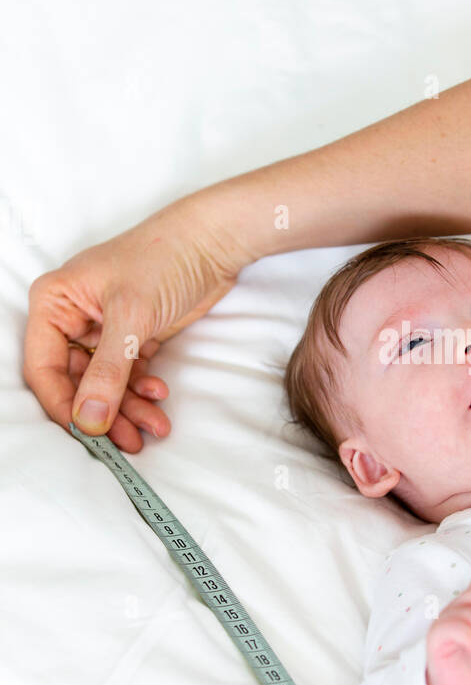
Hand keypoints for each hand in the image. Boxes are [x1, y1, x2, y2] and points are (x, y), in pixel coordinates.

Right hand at [23, 200, 244, 452]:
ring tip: (154, 427)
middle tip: (127, 442)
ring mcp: (104, 329)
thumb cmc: (162, 259)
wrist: (212, 242)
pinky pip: (129, 375)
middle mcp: (73, 318)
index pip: (44, 368)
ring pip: (106, 384)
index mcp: (55, 304)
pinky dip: (143, 391)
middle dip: (103, 413)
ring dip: (128, 408)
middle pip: (76, 382)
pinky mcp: (133, 337)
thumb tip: (88, 420)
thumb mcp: (129, 318)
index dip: (63, 405)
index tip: (88, 434)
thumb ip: (107, 372)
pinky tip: (160, 396)